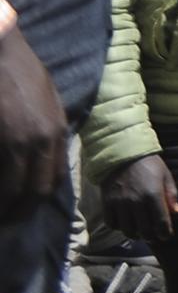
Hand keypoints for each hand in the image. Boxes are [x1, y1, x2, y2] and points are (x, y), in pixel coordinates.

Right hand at [0, 30, 63, 216]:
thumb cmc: (21, 70)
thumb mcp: (48, 98)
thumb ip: (49, 128)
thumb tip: (46, 152)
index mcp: (56, 132)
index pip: (52, 180)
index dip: (36, 199)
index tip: (24, 209)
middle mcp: (40, 141)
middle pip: (33, 191)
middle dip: (18, 212)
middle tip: (6, 221)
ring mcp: (14, 142)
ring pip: (10, 189)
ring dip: (2, 206)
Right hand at [99, 154, 177, 244]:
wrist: (123, 153)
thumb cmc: (149, 164)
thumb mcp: (165, 176)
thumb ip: (171, 195)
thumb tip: (176, 213)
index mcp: (153, 195)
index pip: (160, 222)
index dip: (165, 232)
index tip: (166, 235)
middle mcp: (136, 202)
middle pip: (144, 230)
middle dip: (151, 236)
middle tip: (154, 235)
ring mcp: (120, 204)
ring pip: (127, 230)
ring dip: (135, 234)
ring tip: (139, 231)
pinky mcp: (107, 203)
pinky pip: (112, 223)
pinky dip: (119, 227)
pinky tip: (125, 223)